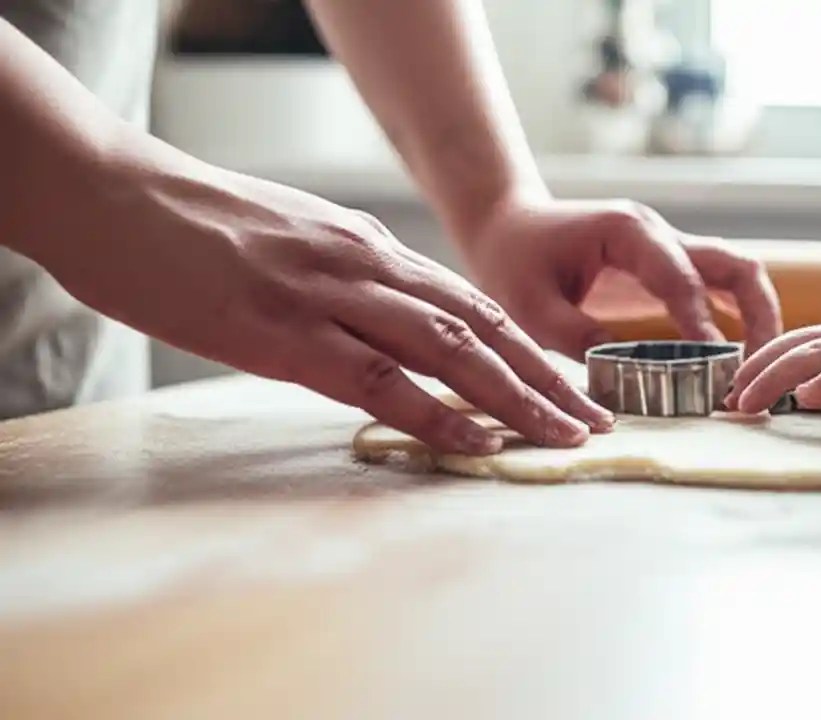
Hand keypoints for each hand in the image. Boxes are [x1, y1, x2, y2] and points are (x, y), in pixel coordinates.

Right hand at [42, 149, 613, 453]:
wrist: (113, 194)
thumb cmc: (193, 224)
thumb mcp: (292, 243)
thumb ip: (346, 281)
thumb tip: (383, 326)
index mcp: (369, 248)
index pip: (470, 304)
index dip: (527, 350)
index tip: (568, 388)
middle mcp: (366, 266)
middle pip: (481, 328)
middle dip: (545, 380)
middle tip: (592, 422)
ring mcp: (330, 295)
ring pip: (449, 351)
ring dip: (515, 400)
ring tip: (561, 439)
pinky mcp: (284, 330)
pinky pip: (378, 376)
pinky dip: (435, 411)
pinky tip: (476, 439)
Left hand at [459, 197, 782, 357]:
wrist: (506, 227)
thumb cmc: (512, 262)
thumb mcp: (530, 306)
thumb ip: (577, 337)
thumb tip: (627, 376)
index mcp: (628, 231)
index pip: (682, 278)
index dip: (702, 324)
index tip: (717, 366)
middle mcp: (659, 234)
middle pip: (736, 266)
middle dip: (759, 318)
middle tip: (758, 370)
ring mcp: (669, 248)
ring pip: (738, 274)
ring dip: (756, 319)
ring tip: (755, 371)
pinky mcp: (668, 269)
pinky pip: (719, 289)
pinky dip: (736, 321)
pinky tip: (734, 362)